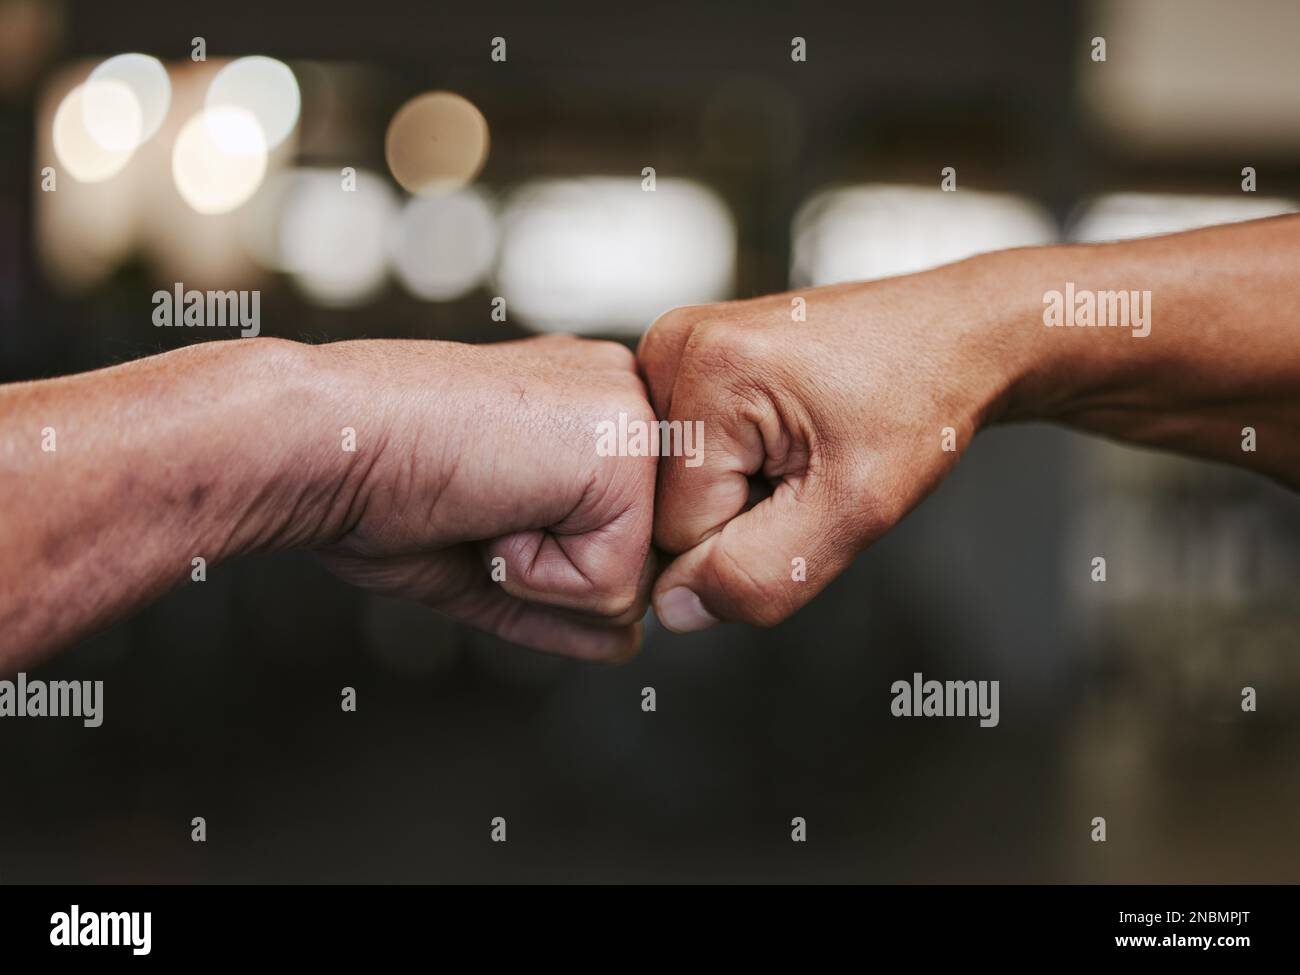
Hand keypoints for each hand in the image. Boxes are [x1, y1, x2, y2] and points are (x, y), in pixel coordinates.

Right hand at [311, 335, 656, 661]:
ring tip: (483, 499)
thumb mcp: (486, 556)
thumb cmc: (377, 483)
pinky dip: (533, 576)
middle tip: (477, 502)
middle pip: (639, 567)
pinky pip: (611, 588)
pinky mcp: (629, 455)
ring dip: (538, 575)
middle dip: (548, 573)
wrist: (320, 442)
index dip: (543, 560)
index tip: (475, 502)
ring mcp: (636, 421)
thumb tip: (629, 645)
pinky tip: (489, 503)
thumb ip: (565, 597)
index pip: (622, 543)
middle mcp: (628, 401)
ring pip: (632, 585)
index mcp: (595, 408)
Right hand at [637, 263, 1033, 631]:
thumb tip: (673, 606)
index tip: (807, 493)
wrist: (955, 337)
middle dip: (736, 511)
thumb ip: (760, 573)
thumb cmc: (923, 397)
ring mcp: (675, 347)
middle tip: (807, 470)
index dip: (747, 539)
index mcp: (709, 368)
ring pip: (671, 484)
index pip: (674, 529)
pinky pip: (683, 453)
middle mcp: (675, 345)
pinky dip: (731, 463)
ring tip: (800, 447)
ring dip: (737, 488)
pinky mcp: (685, 357)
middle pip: (665, 502)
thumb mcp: (858, 509)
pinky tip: (781, 435)